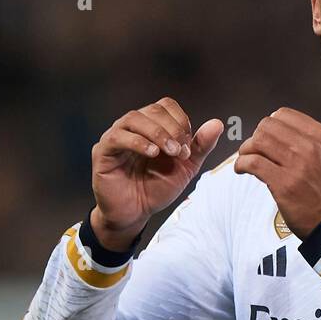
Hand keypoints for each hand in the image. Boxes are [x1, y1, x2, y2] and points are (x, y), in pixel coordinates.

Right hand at [90, 97, 225, 248]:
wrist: (136, 213)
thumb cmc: (156, 187)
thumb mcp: (185, 167)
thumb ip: (200, 146)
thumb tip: (217, 124)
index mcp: (152, 126)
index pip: (166, 106)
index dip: (181, 122)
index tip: (188, 147)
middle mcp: (133, 127)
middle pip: (153, 110)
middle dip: (172, 129)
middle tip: (181, 152)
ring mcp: (116, 136)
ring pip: (134, 118)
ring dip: (157, 133)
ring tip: (169, 152)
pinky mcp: (103, 151)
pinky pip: (118, 137)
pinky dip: (138, 142)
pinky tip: (152, 153)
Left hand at [233, 108, 320, 238]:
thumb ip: (309, 140)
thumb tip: (278, 127)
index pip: (284, 115)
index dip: (270, 126)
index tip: (266, 138)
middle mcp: (311, 147)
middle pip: (267, 126)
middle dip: (255, 138)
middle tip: (254, 151)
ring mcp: (298, 165)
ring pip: (257, 142)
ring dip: (246, 150)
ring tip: (246, 160)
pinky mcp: (284, 184)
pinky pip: (252, 162)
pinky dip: (241, 165)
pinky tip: (242, 170)